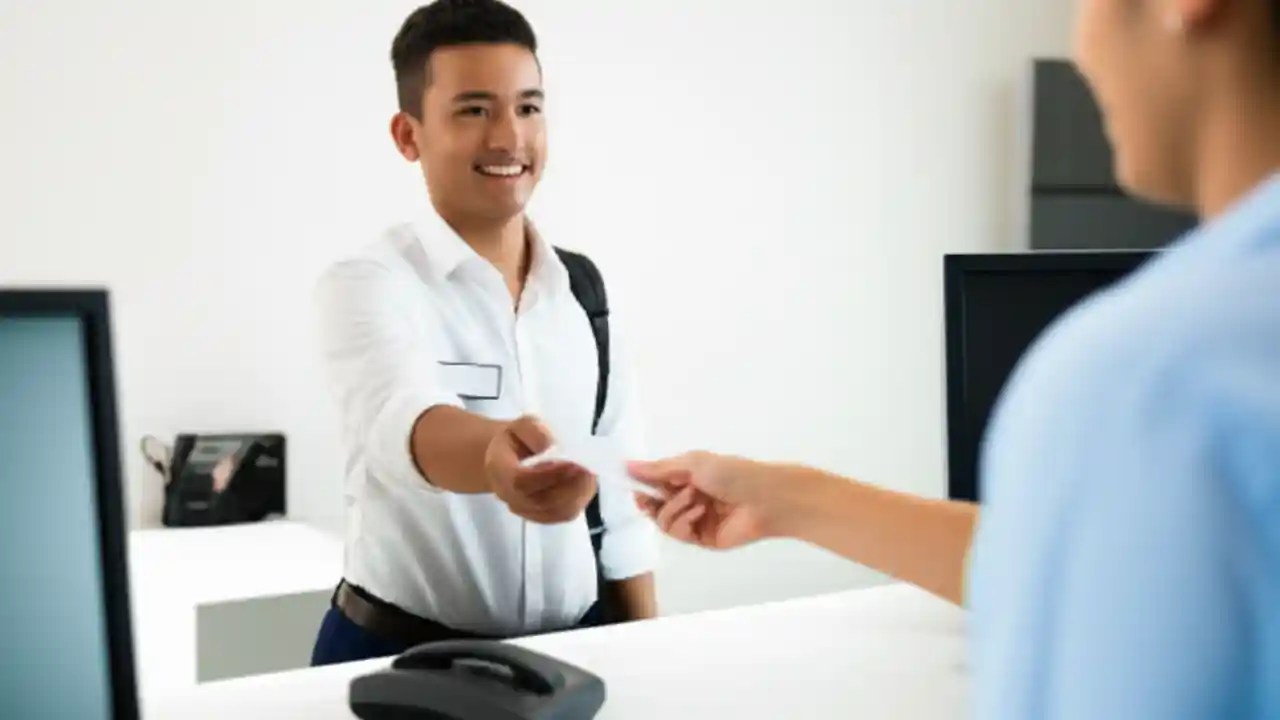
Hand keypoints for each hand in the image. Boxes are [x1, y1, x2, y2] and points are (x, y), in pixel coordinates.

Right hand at [484, 415, 597, 523]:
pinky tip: (586, 483)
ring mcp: (524, 509)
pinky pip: (563, 514)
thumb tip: (556, 447)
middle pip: (541, 501)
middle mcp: (507, 495)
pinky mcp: (543, 516)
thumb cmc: (518, 438)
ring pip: (556, 511)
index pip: (520, 481)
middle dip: (569, 486)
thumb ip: (537, 432)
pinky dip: (579, 500)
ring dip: (578, 494)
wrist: (511, 456)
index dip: (548, 475)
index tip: (572, 462)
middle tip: (589, 469)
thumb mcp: (525, 424)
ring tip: (590, 474)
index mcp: (497, 468)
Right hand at [627, 452, 774, 549]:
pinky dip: (684, 521)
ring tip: (693, 499)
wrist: (765, 499)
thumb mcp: (693, 464)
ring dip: (672, 508)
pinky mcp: (703, 538)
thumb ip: (659, 469)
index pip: (656, 482)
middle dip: (650, 502)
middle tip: (645, 498)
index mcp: (689, 477)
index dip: (642, 484)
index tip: (629, 484)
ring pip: (664, 521)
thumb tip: (628, 465)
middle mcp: (690, 498)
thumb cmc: (733, 473)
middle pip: (656, 505)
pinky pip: (679, 533)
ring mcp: (696, 519)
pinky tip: (698, 512)